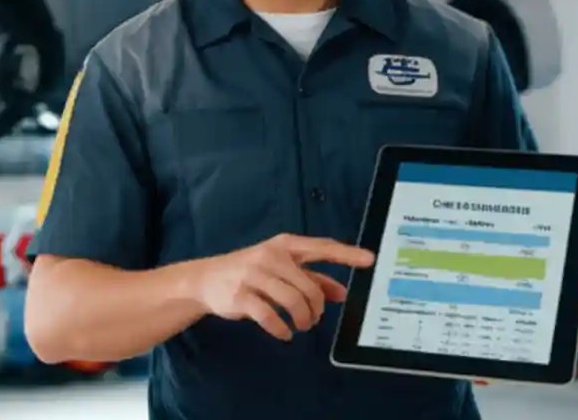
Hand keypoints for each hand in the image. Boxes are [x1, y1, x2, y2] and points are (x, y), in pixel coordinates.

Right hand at [192, 233, 374, 341]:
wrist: (207, 278)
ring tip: (300, 326)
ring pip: (293, 302)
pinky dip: (282, 329)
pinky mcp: (241, 296)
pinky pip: (271, 317)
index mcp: (284, 245)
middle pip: (309, 287)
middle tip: (312, 319)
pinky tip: (283, 333)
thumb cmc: (251, 272)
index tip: (370, 260)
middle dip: (316, 309)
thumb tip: (342, 293)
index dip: (347, 254)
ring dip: (302, 320)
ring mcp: (254, 275)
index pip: (321, 248)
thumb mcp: (281, 269)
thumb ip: (312, 279)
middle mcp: (271, 256)